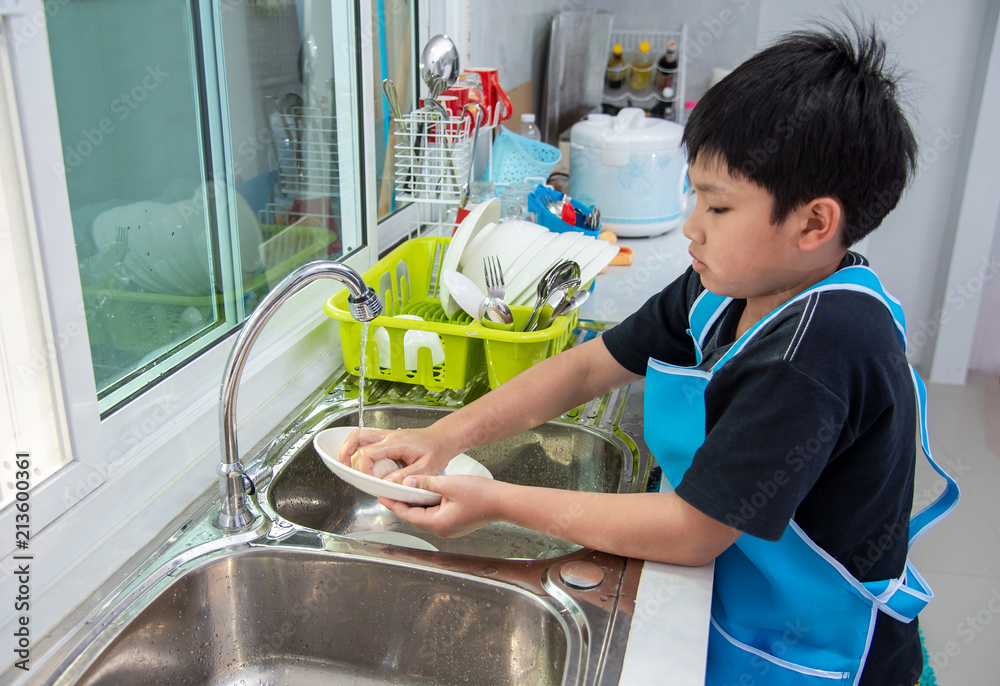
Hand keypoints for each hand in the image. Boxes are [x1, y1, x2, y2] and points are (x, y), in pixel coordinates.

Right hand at [337, 427, 455, 481]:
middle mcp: (388, 436)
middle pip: (357, 436)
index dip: (364, 468)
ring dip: (349, 448)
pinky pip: (368, 440)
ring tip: (347, 465)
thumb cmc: (437, 450)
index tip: (370, 480)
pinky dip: (359, 449)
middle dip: (345, 452)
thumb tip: (386, 483)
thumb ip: (405, 476)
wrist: (444, 438)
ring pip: (359, 435)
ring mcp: (387, 435)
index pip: (368, 453)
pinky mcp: (388, 439)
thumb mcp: (426, 468)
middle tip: (343, 467)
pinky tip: (362, 463)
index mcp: (395, 443)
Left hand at [379, 474, 500, 537]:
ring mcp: (450, 527)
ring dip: (417, 503)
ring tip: (405, 490)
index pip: (408, 515)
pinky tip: (427, 493)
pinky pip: (437, 513)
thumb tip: (408, 484)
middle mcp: (442, 529)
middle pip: (416, 516)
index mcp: (437, 523)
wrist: (504, 502)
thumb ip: (426, 484)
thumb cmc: (481, 495)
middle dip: (403, 503)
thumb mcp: (448, 484)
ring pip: (426, 514)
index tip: (382, 497)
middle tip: (390, 492)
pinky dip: (429, 504)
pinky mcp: (457, 522)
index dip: (394, 504)